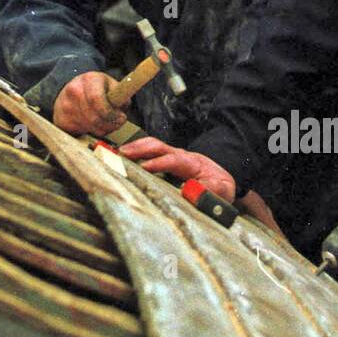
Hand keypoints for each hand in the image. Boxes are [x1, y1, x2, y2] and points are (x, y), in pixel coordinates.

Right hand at [53, 72, 126, 135]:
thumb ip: (120, 98)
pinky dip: (92, 132)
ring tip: (107, 123)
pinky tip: (95, 125)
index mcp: (90, 80)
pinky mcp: (61, 119)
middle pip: (95, 118)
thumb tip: (121, 115)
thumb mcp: (111, 85)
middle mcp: (74, 91)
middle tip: (117, 123)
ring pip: (90, 127)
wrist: (70, 89)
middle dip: (111, 124)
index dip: (111, 113)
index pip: (97, 99)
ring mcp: (66, 106)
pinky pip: (81, 132)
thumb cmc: (95, 89)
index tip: (120, 117)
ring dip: (103, 129)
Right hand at [119, 139, 283, 233]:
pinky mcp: (164, 159)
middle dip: (140, 149)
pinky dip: (133, 150)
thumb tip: (193, 191)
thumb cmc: (220, 187)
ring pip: (151, 145)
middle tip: (122, 155)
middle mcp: (180, 156)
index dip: (159, 163)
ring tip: (114, 153)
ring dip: (133, 147)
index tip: (145, 167)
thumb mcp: (223, 191)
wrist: (221, 179)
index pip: (174, 160)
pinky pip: (148, 150)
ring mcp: (171, 155)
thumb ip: (213, 190)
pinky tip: (118, 156)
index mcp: (193, 163)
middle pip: (159, 146)